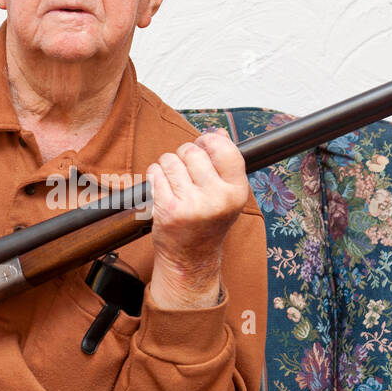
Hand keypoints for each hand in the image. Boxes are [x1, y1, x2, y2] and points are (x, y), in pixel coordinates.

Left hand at [144, 128, 249, 308]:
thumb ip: (225, 163)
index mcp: (237, 192)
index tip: (203, 146)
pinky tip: (162, 190)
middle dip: (184, 154)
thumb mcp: (226, 195)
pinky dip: (155, 176)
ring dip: (167, 165)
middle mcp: (217, 199)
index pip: (224, 148)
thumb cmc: (207, 221)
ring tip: (174, 183)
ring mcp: (192, 205)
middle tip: (186, 173)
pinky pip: (155, 172)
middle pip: (192, 150)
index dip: (209, 140)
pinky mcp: (168, 210)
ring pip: (170, 159)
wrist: (190, 257)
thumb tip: (219, 132)